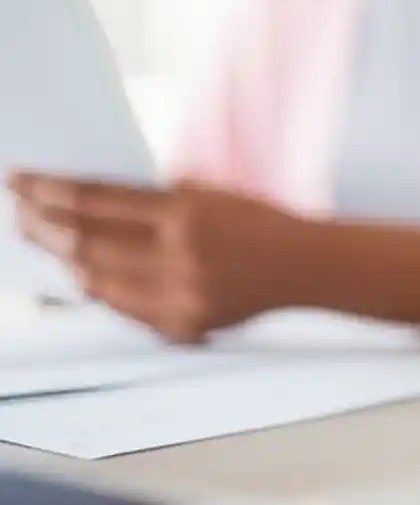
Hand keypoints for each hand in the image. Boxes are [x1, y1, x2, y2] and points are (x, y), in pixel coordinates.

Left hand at [7, 172, 304, 341]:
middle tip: (19, 212)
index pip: (97, 200)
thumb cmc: (262, 222)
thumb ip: (159, 197)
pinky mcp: (183, 325)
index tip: (18, 180)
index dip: (50, 189)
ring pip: (96, 280)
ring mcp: (181, 295)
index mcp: (186, 212)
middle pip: (86, 242)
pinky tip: (86, 273)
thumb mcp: (212, 193)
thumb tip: (92, 201)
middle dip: (43, 225)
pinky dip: (100, 289)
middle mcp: (180, 255)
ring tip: (46, 240)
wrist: (306, 266)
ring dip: (66, 260)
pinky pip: (124, 309)